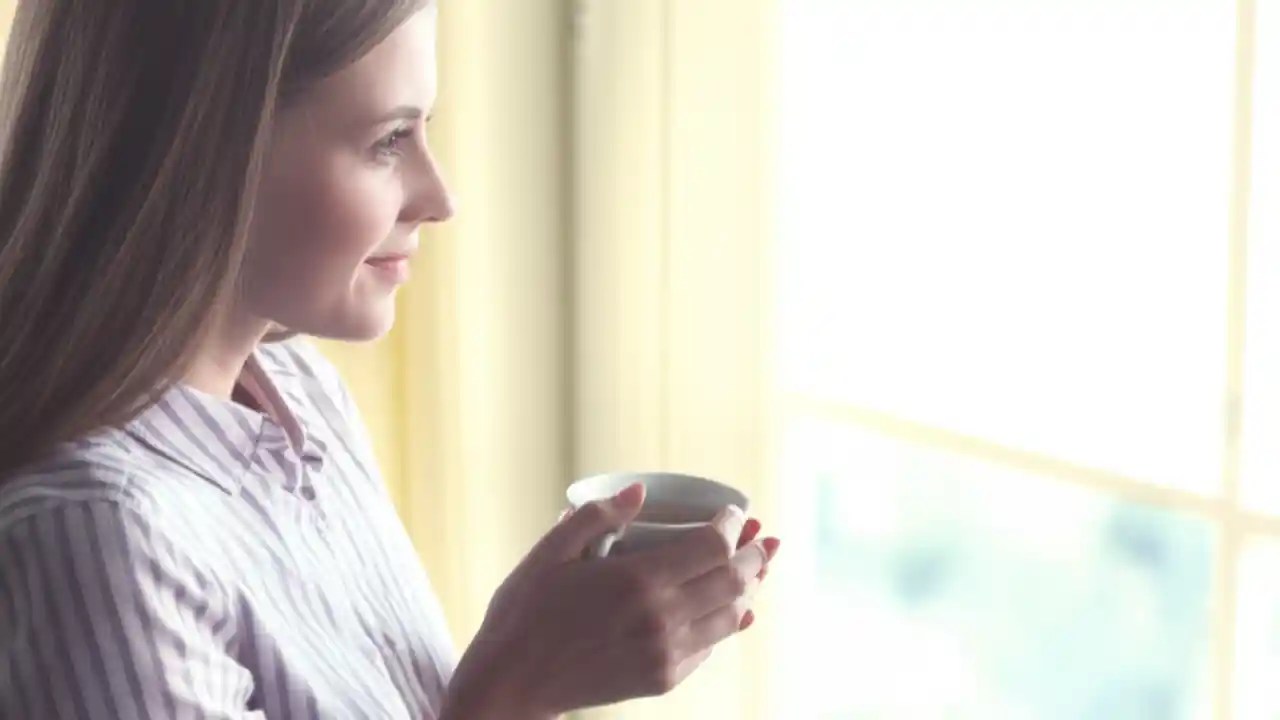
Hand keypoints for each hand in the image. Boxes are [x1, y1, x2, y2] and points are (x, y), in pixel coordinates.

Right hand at [442, 483, 779, 719]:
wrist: (511, 683)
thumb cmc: (523, 613)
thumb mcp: (550, 552)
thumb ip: (597, 517)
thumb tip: (640, 492)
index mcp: (636, 581)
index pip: (711, 547)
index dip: (731, 526)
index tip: (735, 512)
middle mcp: (661, 619)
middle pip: (733, 580)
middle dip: (755, 555)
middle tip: (764, 539)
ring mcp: (665, 653)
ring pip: (730, 616)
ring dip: (749, 588)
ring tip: (759, 569)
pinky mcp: (662, 680)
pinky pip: (710, 647)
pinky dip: (729, 624)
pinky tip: (738, 611)